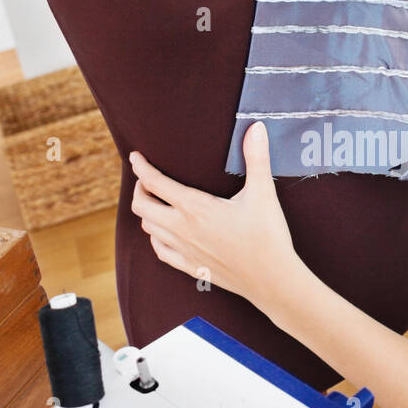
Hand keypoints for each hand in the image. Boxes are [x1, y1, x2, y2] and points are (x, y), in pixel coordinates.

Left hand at [129, 122, 301, 312]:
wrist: (272, 280)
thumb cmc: (268, 236)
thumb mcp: (263, 193)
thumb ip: (256, 158)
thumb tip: (255, 127)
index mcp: (195, 207)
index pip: (154, 182)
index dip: (141, 167)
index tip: (135, 157)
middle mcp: (182, 229)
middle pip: (142, 207)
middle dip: (139, 189)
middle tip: (147, 180)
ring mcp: (184, 250)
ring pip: (148, 228)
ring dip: (147, 213)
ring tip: (156, 202)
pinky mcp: (191, 267)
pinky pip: (160, 251)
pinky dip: (155, 238)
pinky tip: (163, 233)